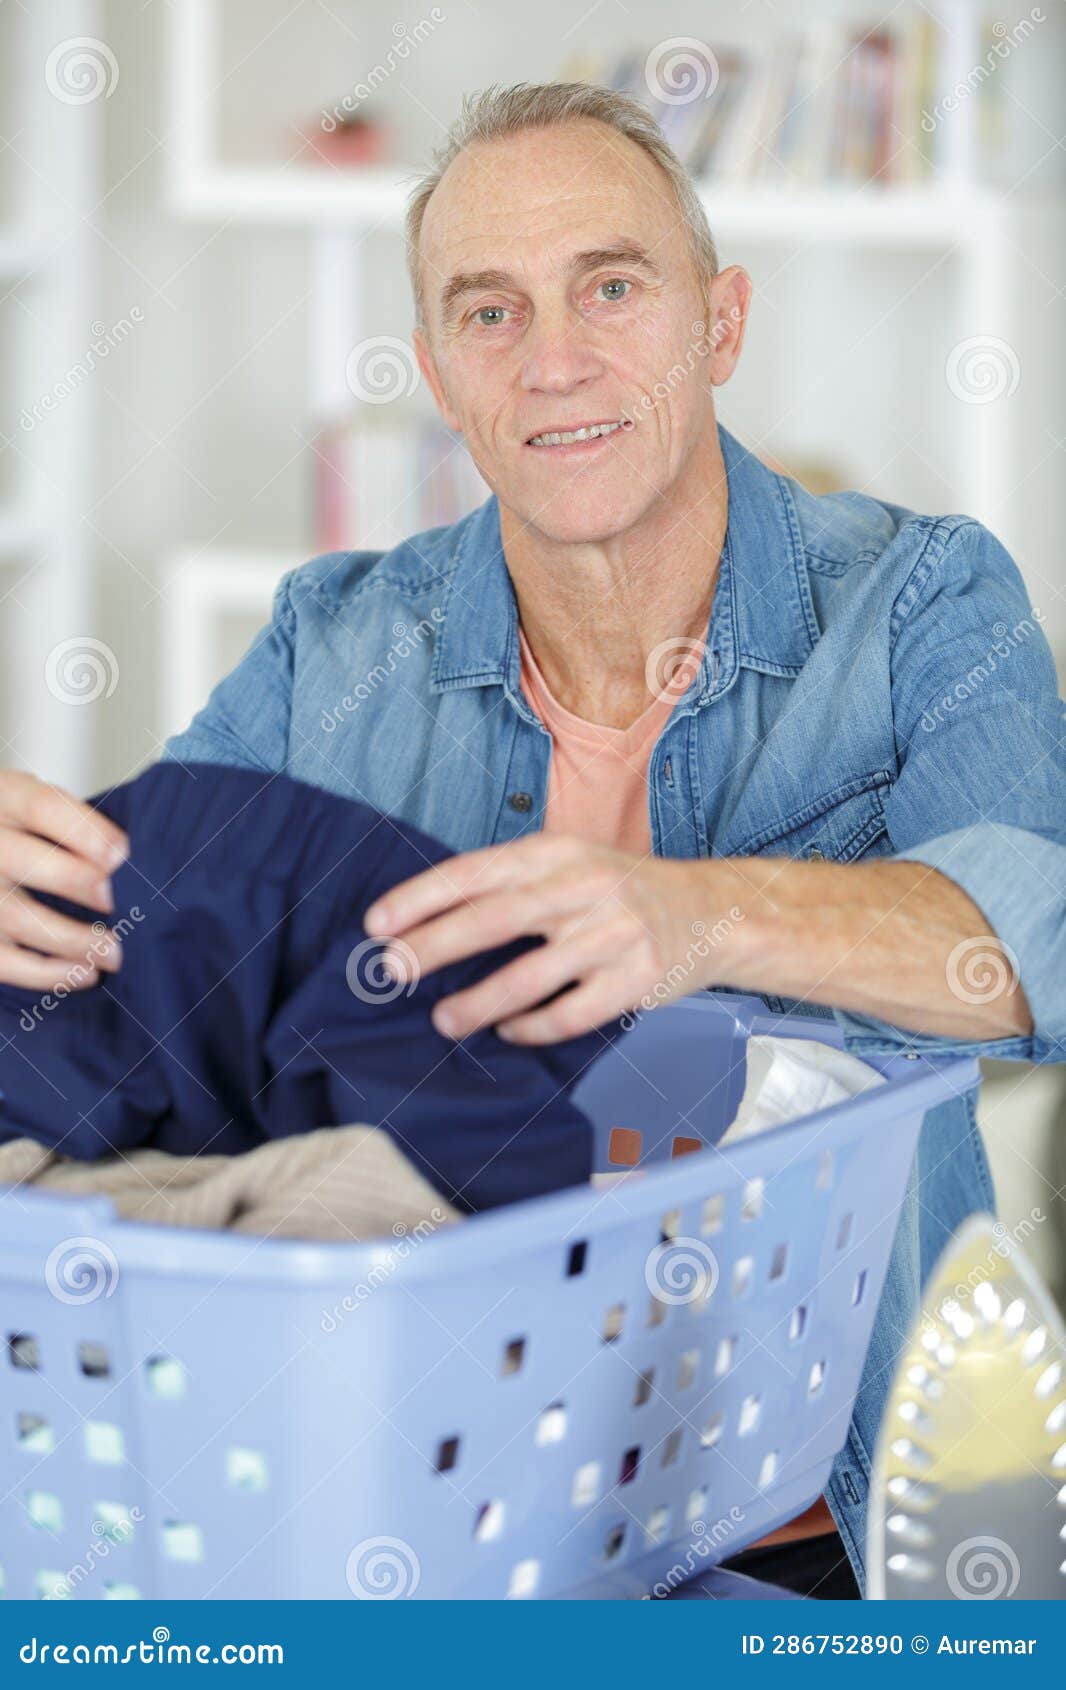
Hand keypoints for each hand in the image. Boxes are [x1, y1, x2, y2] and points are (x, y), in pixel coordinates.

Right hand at [0, 772, 127, 989]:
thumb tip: (139, 863)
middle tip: (121, 904)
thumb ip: (79, 825)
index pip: (44, 807)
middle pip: (29, 862)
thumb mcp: (42, 807)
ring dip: (75, 940)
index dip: (90, 833)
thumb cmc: (27, 830)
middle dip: (80, 884)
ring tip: (116, 953)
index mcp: (6, 799)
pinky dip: (49, 974)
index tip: (127, 857)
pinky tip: (86, 973)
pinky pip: (6, 962)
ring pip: (18, 918)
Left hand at [363, 834, 735, 1042]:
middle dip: (434, 946)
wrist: (712, 911)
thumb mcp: (570, 862)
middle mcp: (585, 888)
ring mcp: (613, 935)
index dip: (421, 897)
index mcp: (558, 853)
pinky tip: (509, 1033)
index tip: (377, 924)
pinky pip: (569, 1014)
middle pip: (494, 919)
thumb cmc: (621, 890)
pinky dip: (530, 1028)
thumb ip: (512, 881)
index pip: (476, 872)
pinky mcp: (636, 980)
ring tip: (442, 1020)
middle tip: (391, 971)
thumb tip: (427, 918)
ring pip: (529, 977)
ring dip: (477, 1002)